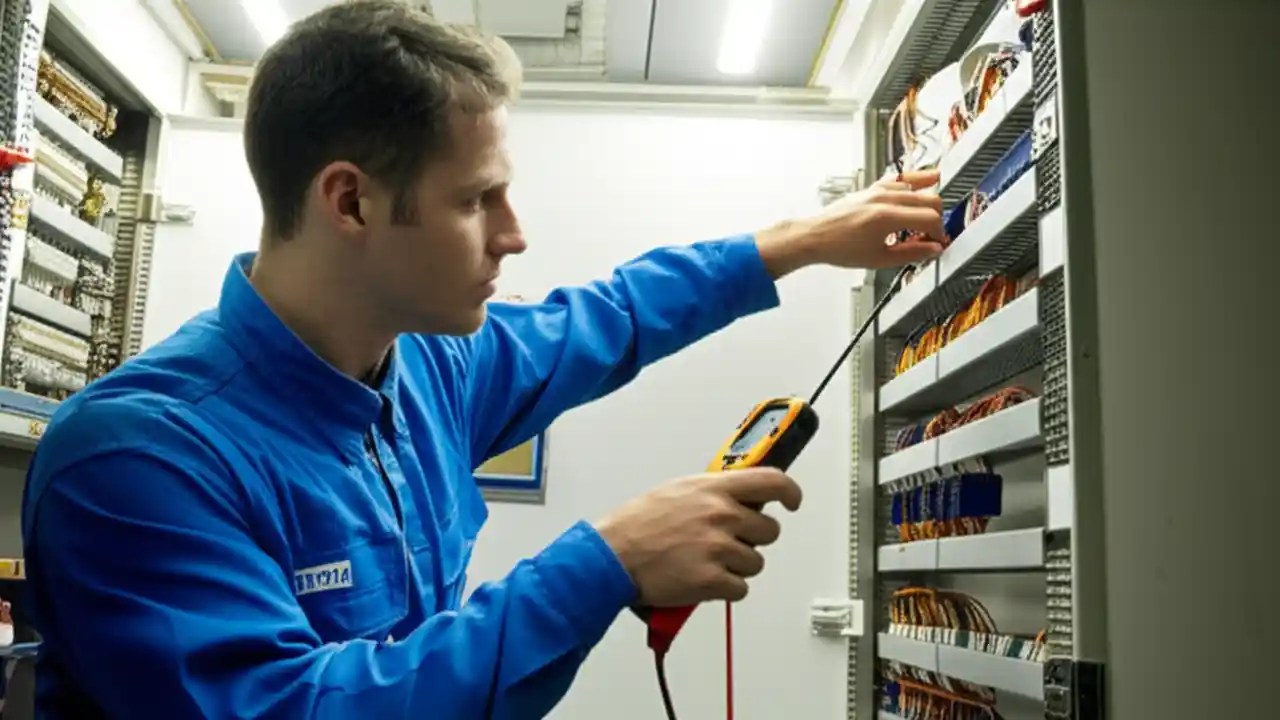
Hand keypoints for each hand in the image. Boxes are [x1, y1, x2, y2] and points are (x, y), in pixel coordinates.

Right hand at [594, 467, 802, 606]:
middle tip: (725, 544)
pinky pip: (740, 589)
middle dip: (752, 540)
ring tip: (706, 563)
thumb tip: (741, 498)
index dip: (790, 493)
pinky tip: (701, 580)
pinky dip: (724, 590)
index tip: (791, 502)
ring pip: (755, 563)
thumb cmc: (637, 524)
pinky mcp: (712, 580)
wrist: (611, 556)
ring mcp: (718, 548)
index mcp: (714, 488)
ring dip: (737, 567)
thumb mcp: (678, 490)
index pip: (772, 482)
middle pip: (769, 531)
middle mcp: (721, 515)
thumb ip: (714, 492)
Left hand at [757, 169, 947, 277]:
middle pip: (930, 199)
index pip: (930, 218)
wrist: (815, 237)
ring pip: (917, 186)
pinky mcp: (872, 187)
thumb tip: (933, 250)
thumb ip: (911, 254)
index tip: (937, 242)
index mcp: (887, 217)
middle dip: (937, 218)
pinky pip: (900, 178)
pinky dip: (914, 181)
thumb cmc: (840, 249)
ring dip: (927, 202)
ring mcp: (877, 189)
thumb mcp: (879, 259)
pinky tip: (924, 182)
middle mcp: (884, 198)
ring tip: (925, 218)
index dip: (938, 233)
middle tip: (932, 234)